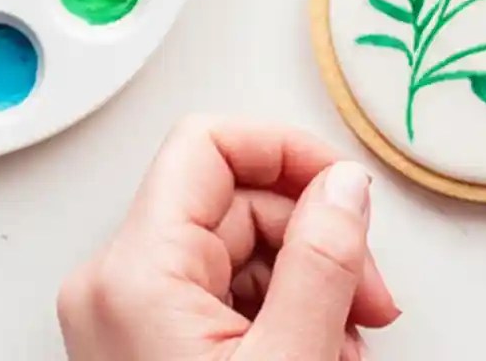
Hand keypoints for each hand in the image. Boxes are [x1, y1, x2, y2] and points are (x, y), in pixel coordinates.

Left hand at [58, 117, 399, 359]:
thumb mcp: (288, 359)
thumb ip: (322, 263)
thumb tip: (344, 187)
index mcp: (134, 274)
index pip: (209, 146)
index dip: (288, 152)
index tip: (343, 184)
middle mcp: (117, 285)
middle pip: (238, 203)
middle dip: (318, 239)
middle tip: (368, 292)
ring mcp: (130, 316)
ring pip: (243, 250)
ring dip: (311, 284)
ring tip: (345, 339)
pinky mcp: (149, 342)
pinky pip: (228, 294)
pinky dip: (284, 313)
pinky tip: (318, 349)